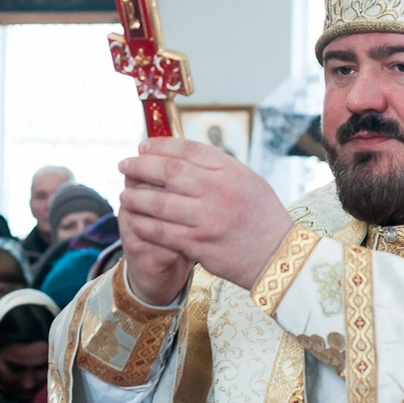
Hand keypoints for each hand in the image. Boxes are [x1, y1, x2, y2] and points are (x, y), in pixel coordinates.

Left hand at [118, 137, 293, 291]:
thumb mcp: (249, 182)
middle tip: (124, 165)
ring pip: (159, 202)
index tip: (142, 146)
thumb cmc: (263, 218)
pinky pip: (161, 231)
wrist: (279, 257)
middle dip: (140, 166)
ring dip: (136, 197)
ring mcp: (208, 218)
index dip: (160, 145)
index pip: (188, 149)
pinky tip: (134, 220)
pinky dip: (144, 223)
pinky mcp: (199, 244)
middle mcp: (219, 190)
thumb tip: (182, 156)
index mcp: (231, 171)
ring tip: (125, 194)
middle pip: (169, 171)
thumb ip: (219, 168)